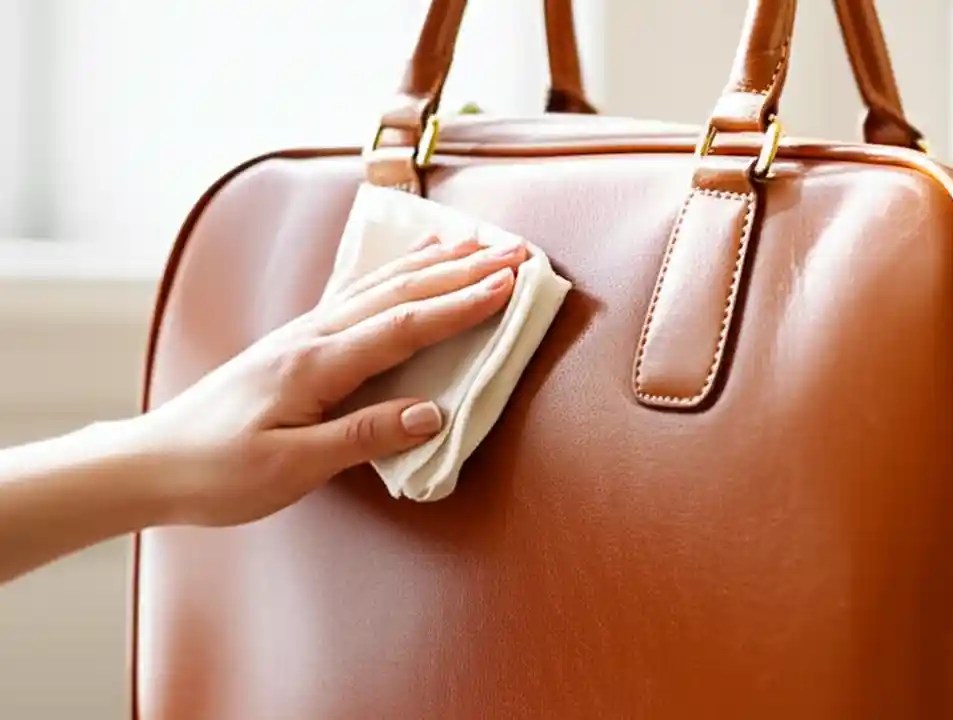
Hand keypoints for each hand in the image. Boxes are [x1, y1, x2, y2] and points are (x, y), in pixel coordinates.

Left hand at [129, 235, 527, 525]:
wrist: (154, 463)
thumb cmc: (219, 473)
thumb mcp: (292, 468)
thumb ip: (363, 437)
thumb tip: (432, 413)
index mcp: (316, 365)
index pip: (403, 326)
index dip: (460, 305)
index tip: (509, 285)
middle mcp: (313, 337)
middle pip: (400, 292)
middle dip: (463, 271)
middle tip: (518, 254)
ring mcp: (304, 334)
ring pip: (380, 285)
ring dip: (435, 262)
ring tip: (479, 244)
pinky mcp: (299, 342)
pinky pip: (359, 294)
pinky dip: (395, 272)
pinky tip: (412, 262)